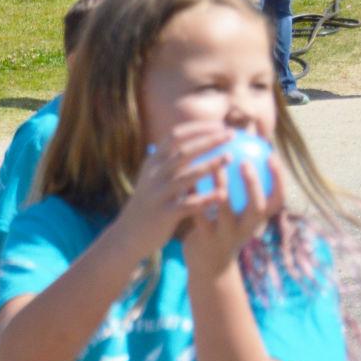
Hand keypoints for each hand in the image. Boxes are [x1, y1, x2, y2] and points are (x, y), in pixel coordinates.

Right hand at [112, 121, 228, 256]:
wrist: (128, 235)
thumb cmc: (151, 204)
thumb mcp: (156, 179)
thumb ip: (174, 163)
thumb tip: (201, 143)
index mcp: (153, 163)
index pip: (175, 136)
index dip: (199, 128)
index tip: (220, 124)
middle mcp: (153, 175)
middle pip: (183, 151)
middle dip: (209, 140)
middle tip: (232, 134)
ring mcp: (157, 194)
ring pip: (187, 176)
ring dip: (210, 164)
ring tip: (230, 157)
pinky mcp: (163, 214)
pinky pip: (188, 204)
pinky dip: (206, 198)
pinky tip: (224, 194)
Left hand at [181, 153, 285, 278]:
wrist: (208, 263)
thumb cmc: (226, 226)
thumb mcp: (241, 209)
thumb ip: (245, 187)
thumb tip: (248, 150)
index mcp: (259, 218)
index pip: (278, 198)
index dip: (278, 178)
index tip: (271, 154)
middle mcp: (248, 228)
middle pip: (258, 207)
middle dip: (254, 185)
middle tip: (244, 162)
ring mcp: (227, 235)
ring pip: (227, 212)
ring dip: (222, 189)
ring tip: (215, 168)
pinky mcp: (205, 240)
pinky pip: (200, 216)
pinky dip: (196, 198)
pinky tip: (189, 180)